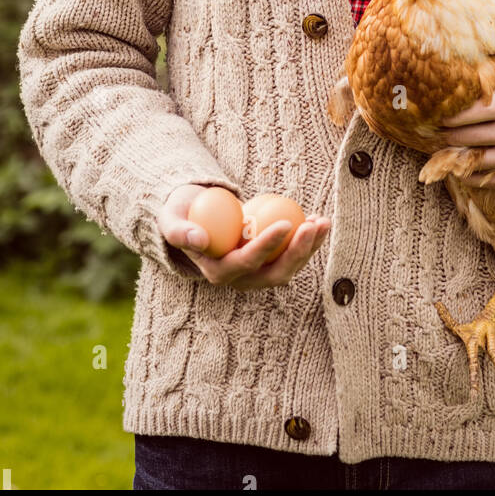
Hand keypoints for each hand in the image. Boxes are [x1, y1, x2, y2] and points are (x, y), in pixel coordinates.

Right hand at [160, 184, 330, 288]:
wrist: (196, 217)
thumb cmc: (183, 216)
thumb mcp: (171, 220)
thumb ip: (179, 231)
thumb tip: (200, 239)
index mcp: (217, 273)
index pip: (246, 262)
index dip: (268, 246)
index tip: (286, 223)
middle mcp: (241, 279)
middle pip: (275, 273)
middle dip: (298, 252)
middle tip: (313, 224)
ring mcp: (258, 274)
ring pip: (289, 267)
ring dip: (309, 246)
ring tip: (323, 221)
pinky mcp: (270, 263)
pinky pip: (293, 255)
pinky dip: (308, 240)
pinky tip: (319, 220)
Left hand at [439, 27, 494, 188]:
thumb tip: (474, 28)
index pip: (463, 114)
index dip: (443, 113)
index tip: (431, 109)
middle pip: (465, 139)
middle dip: (445, 134)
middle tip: (430, 127)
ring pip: (478, 162)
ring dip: (457, 156)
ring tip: (442, 146)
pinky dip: (477, 177)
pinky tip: (464, 169)